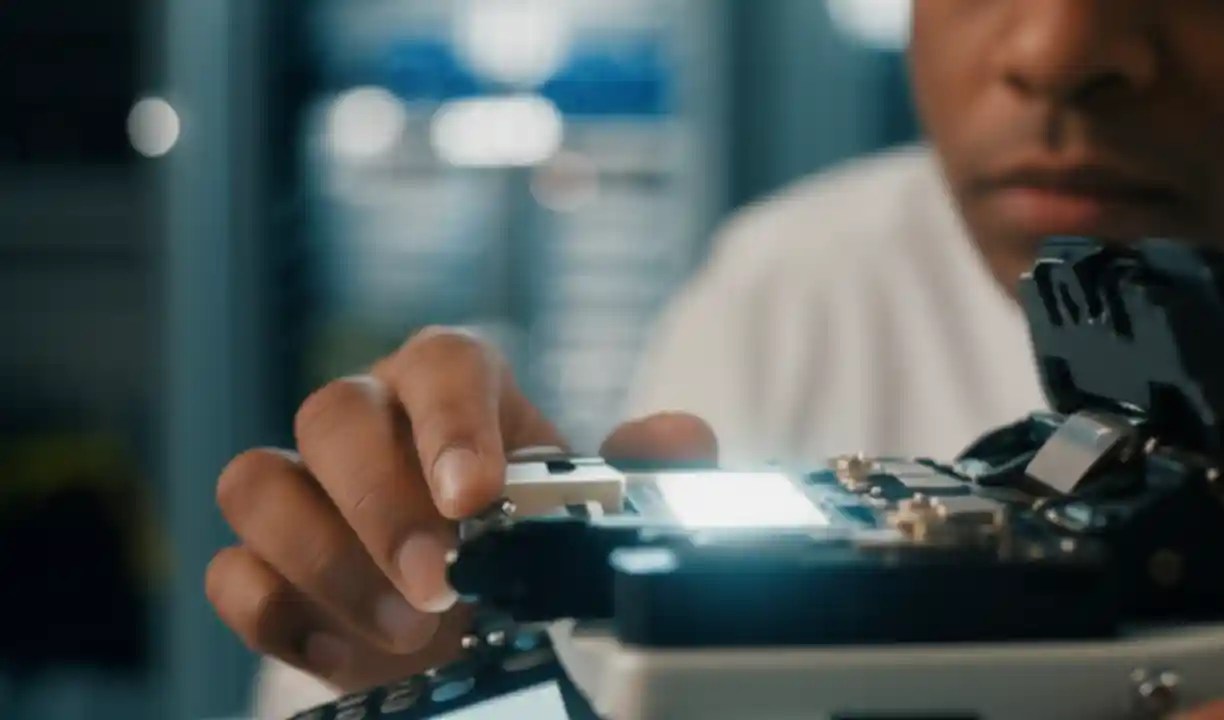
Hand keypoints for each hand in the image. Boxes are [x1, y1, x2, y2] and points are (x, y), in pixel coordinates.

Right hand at [205, 327, 716, 691]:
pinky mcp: (263, 562)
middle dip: (382, 504)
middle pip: (332, 413)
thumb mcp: (593, 506)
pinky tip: (348, 651)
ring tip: (406, 630)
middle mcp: (368, 421)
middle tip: (440, 583)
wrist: (470, 610)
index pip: (441, 362)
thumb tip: (681, 436)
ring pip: (259, 483)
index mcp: (452, 390)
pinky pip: (232, 572)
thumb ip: (648, 470)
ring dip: (325, 561)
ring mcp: (304, 489)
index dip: (451, 419)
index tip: (476, 497)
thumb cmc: (524, 535)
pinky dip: (282, 614)